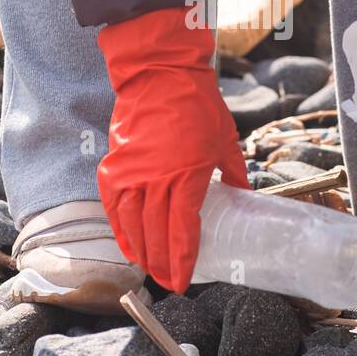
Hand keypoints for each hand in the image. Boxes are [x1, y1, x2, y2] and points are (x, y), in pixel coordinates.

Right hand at [96, 6, 248, 292]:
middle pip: (155, 235)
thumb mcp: (225, 141)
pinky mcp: (114, 166)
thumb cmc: (197, 105)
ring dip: (140, 251)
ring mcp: (130, 173)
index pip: (183, 232)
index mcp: (186, 176)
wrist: (160, 73)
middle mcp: (155, 180)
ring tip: (148, 268)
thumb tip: (243, 196)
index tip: (183, 281)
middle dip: (161, 264)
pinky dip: (119, 228)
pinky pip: (113, 207)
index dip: (183, 261)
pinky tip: (127, 243)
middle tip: (168, 282)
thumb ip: (234, 174)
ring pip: (131, 225)